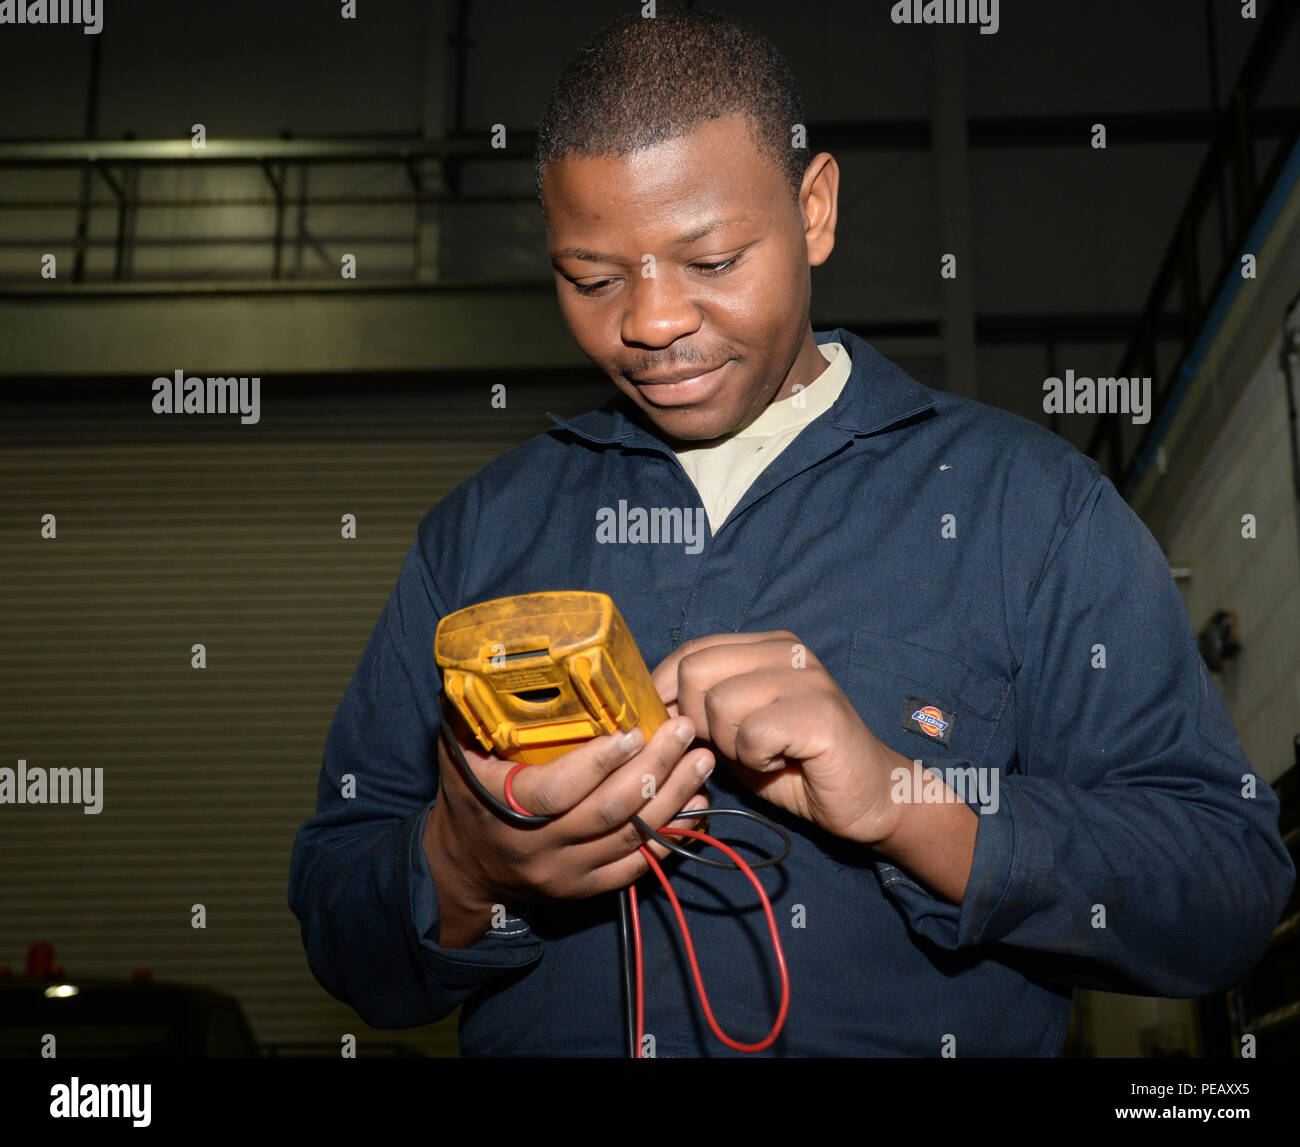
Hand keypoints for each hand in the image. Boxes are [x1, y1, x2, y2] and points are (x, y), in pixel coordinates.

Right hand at [423, 705, 714, 947]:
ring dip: (673, 798)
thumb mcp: (459, 752)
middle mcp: (538, 847)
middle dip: (653, 770)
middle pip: (608, 811)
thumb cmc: (467, 796)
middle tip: (683, 733)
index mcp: (506, 808)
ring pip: (630, 838)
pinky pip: (636, 866)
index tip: (633, 731)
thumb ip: (474, 714)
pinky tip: (696, 806)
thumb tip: (488, 663)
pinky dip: (671, 836)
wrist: (464, 868)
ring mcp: (565, 873)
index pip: (558, 790)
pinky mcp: (586, 889)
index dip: (599, 762)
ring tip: (700, 762)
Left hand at [652, 631, 907, 845]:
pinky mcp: (820, 711)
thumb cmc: (797, 766)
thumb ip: (700, 712)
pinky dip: (756, 759)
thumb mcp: (736, 733)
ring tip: (763, 754)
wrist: (868, 797)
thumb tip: (648, 708)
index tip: (669, 728)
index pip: (689, 652)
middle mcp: (785, 649)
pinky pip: (752, 733)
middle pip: (694, 672)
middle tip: (731, 747)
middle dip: (696, 721)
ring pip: (719, 704)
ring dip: (730, 745)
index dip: (664, 692)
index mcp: (764, 646)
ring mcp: (806, 676)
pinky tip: (780, 762)